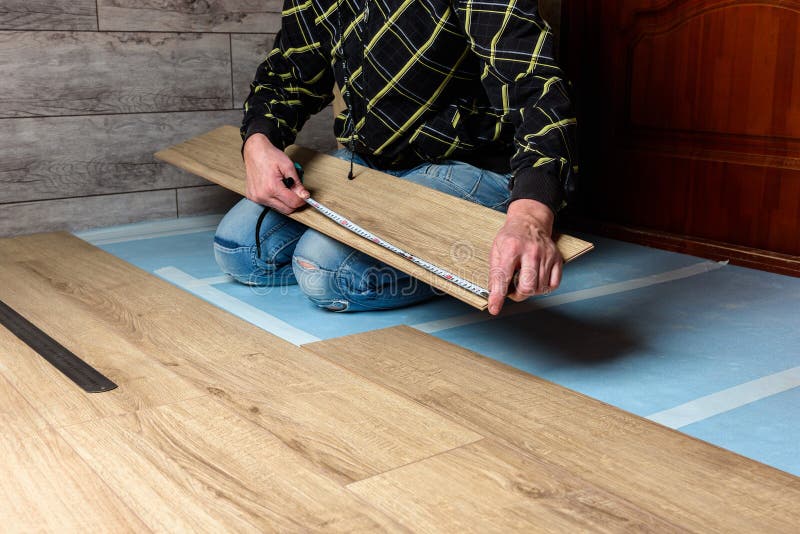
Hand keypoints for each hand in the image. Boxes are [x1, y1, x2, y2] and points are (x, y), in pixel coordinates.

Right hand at [243, 133, 309, 213]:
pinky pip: (269, 204)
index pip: (293, 203)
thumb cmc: (270, 156)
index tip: (305, 196)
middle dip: (294, 201)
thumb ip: (297, 183)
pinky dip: (275, 198)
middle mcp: (262, 195)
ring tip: (283, 187)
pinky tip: (274, 188)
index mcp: (272, 187)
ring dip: (284, 200)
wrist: (255, 151)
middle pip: (286, 209)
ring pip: (278, 208)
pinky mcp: (253, 197)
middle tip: (295, 191)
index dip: (302, 200)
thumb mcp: (288, 166)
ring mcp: (256, 197)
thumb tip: (304, 195)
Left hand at [487, 199, 561, 314]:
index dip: (498, 295)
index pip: (503, 276)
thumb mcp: (496, 249)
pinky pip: (553, 284)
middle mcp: (531, 251)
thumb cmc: (511, 236)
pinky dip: (544, 288)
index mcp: (512, 248)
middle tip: (513, 289)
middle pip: (527, 287)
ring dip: (529, 291)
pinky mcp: (557, 259)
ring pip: (539, 288)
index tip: (494, 308)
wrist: (530, 222)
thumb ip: (494, 272)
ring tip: (523, 280)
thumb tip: (493, 293)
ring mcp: (546, 255)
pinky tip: (536, 281)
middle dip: (518, 295)